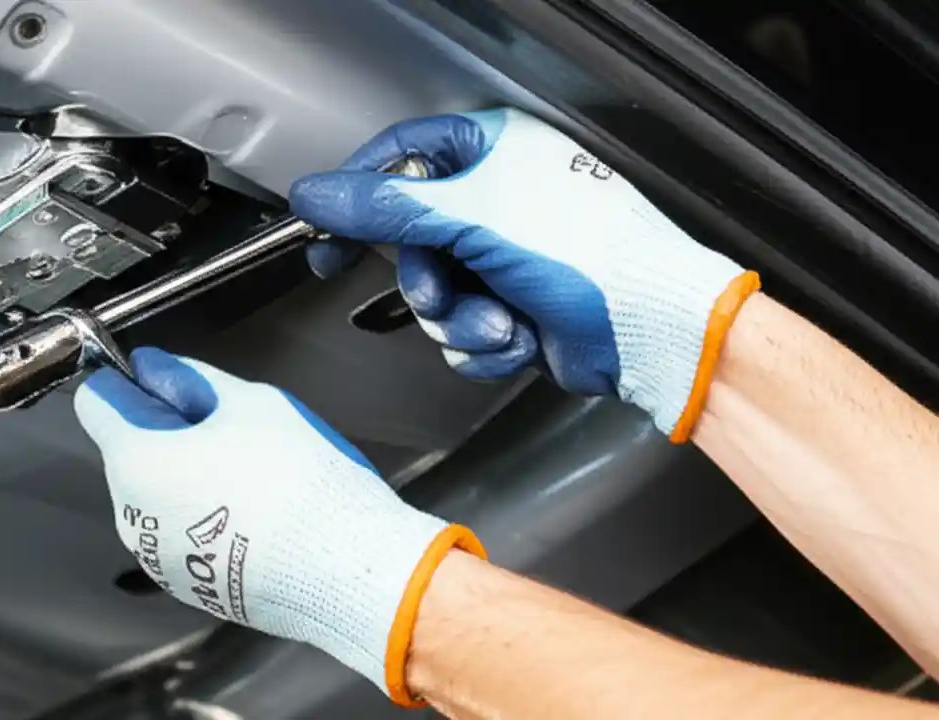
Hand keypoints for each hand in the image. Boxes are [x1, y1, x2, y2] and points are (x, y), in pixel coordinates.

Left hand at [74, 348, 483, 705]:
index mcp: (137, 460)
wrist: (343, 570)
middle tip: (233, 427)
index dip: (129, 380)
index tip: (163, 378)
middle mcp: (132, 514)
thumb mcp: (249, 402)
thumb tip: (153, 367)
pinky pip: (181, 535)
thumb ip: (189, 379)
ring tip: (254, 476)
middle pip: (129, 449)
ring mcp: (158, 556)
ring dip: (189, 476)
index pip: (96, 400)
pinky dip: (207, 519)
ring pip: (157, 493)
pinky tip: (257, 514)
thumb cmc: (300, 486)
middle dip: (169, 430)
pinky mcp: (188, 585)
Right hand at [290, 109, 758, 439]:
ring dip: (461, 320)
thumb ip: (385, 207)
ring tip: (500, 321)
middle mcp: (497, 199)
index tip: (324, 236)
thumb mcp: (473, 217)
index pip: (397, 160)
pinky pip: (461, 333)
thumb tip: (316, 194)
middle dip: (427, 283)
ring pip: (433, 296)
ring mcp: (505, 257)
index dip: (356, 198)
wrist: (651, 330)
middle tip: (441, 291)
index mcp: (492, 152)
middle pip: (408, 241)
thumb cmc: (590, 255)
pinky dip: (485, 346)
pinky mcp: (511, 309)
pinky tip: (520, 339)